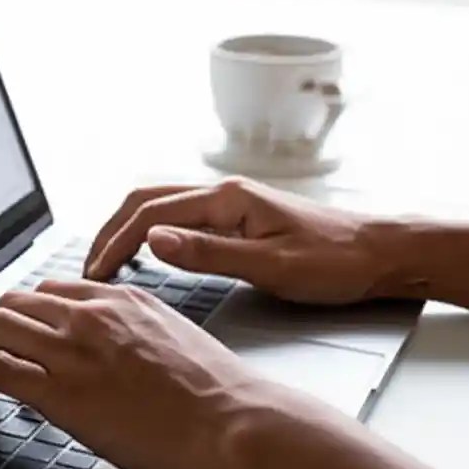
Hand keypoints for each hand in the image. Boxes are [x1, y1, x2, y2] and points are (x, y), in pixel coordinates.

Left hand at [0, 280, 299, 468]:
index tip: (16, 328)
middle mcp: (90, 316)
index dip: (26, 312)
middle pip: (16, 303)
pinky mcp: (61, 393)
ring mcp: (73, 352)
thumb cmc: (215, 394)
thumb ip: (131, 329)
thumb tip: (109, 343)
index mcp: (119, 299)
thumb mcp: (170, 336)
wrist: (234, 425)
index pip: (50, 291)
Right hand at [84, 177, 389, 305]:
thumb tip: (152, 240)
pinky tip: (144, 253)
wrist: (380, 253)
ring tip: (105, 263)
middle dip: (108, 232)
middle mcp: (222, 193)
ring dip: (124, 228)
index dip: (114, 245)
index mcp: (226, 200)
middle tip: (88, 270)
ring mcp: (228, 202)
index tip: (95, 275)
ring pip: (157, 204)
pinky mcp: (234, 215)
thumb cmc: (334, 262)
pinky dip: (147, 230)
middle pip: (144, 199)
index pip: (149, 215)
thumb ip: (207, 252)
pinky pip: (176, 214)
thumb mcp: (270, 266)